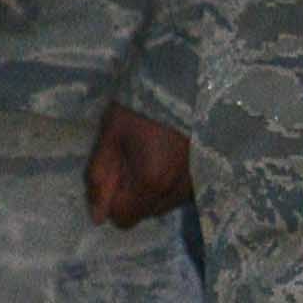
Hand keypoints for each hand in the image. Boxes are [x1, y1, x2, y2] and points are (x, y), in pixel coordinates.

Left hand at [85, 105, 197, 229]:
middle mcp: (176, 191)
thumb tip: (97, 216)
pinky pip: (178, 194)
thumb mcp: (110, 137)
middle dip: (132, 195)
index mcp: (150, 182)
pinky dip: (168, 184)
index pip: (123, 218)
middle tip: (133, 159)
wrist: (180, 84)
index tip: (114, 173)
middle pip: (144, 214)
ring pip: (162, 206)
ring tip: (152, 155)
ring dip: (151, 191)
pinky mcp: (205, 176)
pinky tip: (167, 158)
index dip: (112, 199)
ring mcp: (194, 185)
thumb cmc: (139, 109)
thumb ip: (100, 178)